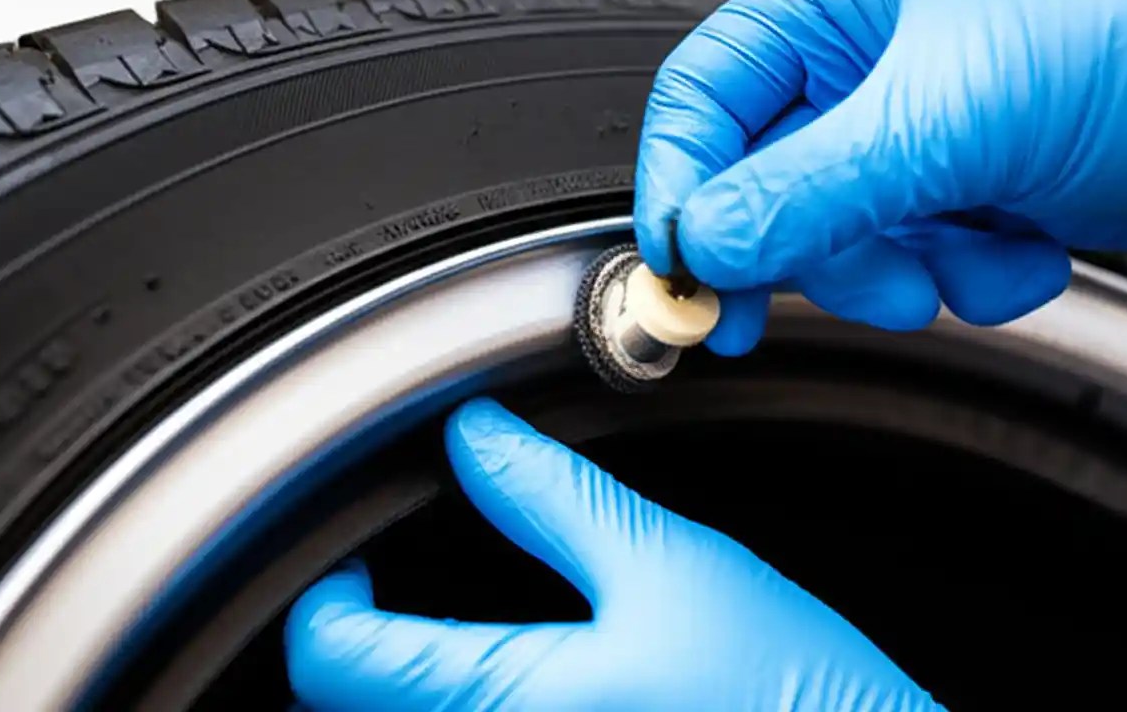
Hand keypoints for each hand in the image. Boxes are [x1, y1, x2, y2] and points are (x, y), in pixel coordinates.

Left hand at [284, 398, 943, 710]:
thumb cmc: (797, 693)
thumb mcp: (673, 566)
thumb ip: (556, 500)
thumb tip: (478, 441)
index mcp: (511, 702)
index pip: (336, 658)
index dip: (329, 597)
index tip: (357, 561)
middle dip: (363, 648)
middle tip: (403, 590)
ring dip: (409, 688)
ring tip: (460, 635)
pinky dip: (468, 710)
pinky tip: (531, 684)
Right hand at [635, 0, 1126, 351]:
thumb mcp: (955, 112)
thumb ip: (810, 188)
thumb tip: (708, 243)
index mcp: (840, 5)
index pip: (704, 98)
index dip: (685, 190)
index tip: (689, 274)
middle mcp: (872, 67)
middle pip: (766, 183)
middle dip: (817, 252)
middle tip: (853, 285)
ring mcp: (925, 131)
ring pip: (845, 240)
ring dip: (906, 272)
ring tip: (970, 252)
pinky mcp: (976, 189)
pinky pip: (924, 263)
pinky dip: (971, 280)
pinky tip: (1027, 248)